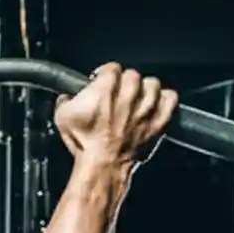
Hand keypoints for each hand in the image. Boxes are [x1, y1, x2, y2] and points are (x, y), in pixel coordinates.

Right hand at [54, 62, 178, 165]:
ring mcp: (147, 106)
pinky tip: (155, 103)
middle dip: (124, 82)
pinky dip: (164, 99)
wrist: (102, 164)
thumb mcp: (62, 117)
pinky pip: (170, 98)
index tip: (100, 83)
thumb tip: (66, 97)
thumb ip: (65, 101)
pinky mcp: (159, 120)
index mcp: (105, 87)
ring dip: (144, 89)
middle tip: (116, 94)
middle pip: (132, 74)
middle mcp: (129, 93)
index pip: (111, 68)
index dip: (104, 75)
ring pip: (153, 83)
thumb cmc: (84, 143)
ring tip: (135, 98)